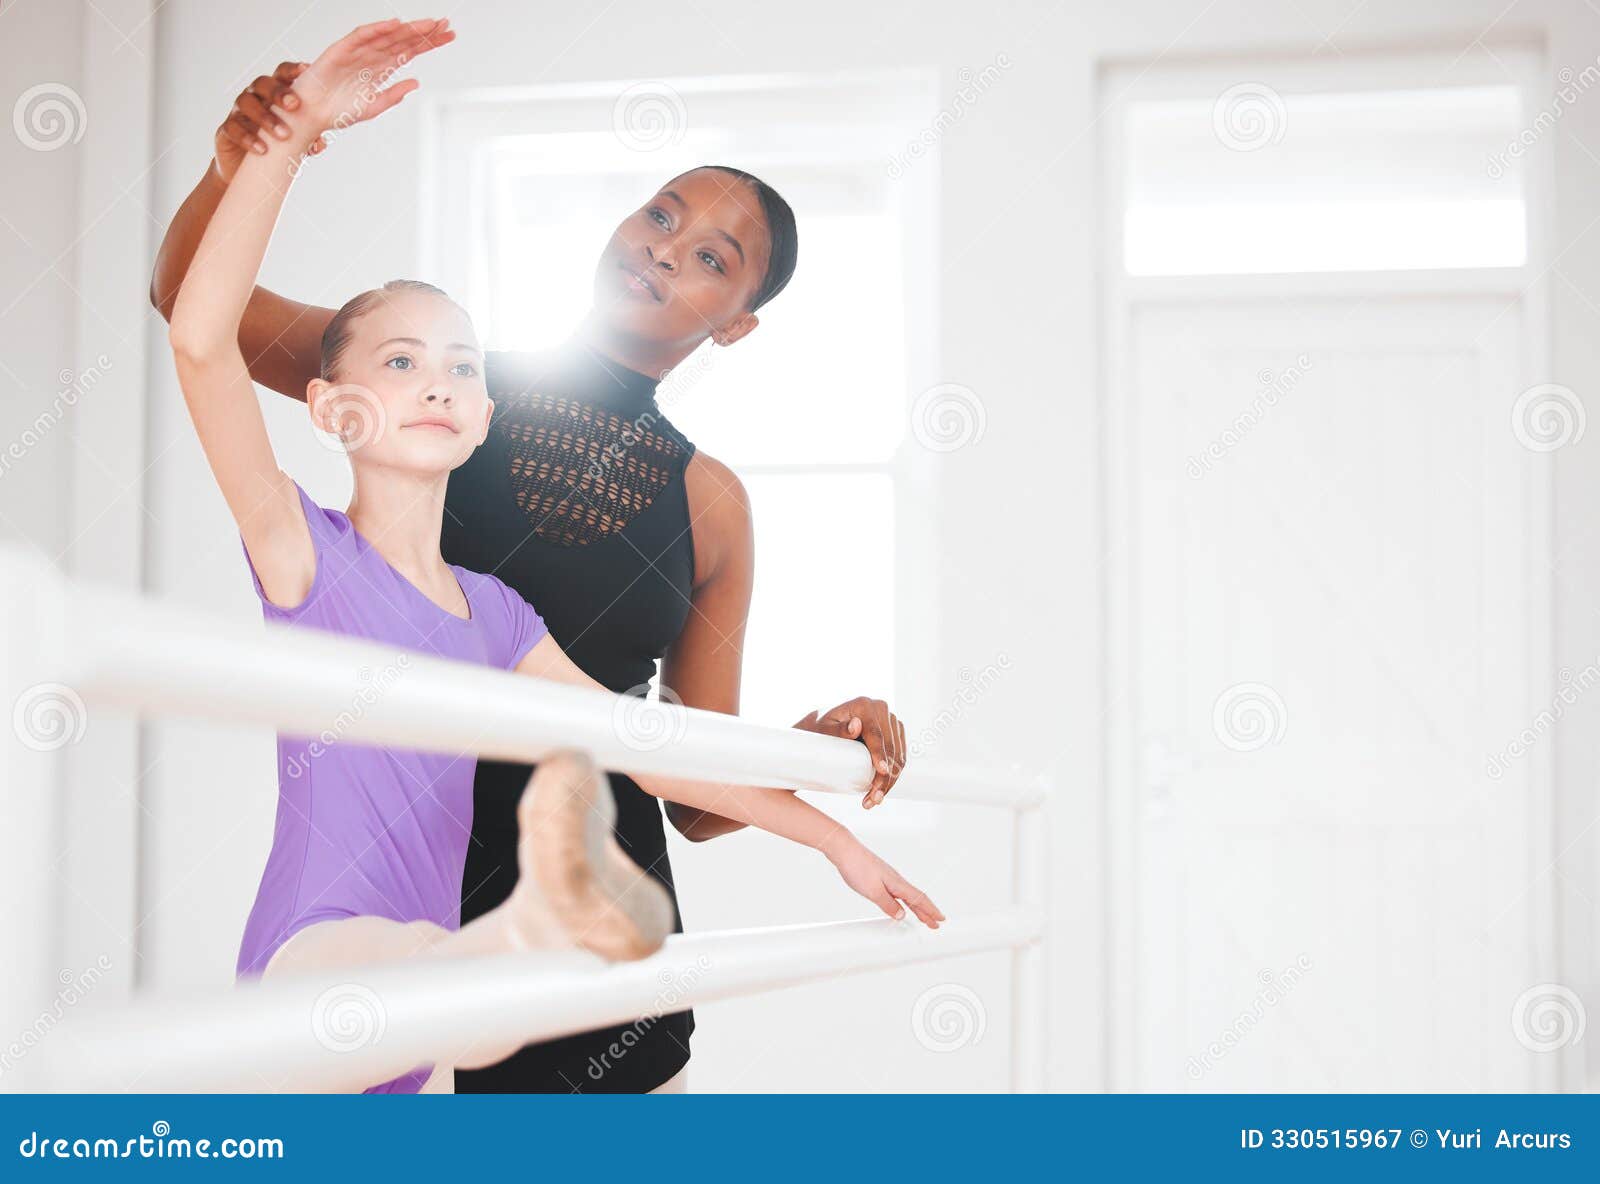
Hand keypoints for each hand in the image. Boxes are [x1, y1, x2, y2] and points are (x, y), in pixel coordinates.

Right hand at [214, 61, 324, 182]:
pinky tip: (263, 149)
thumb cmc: (276, 147)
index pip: (281, 74)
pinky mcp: (227, 130)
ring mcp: (239, 112)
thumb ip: (308, 137)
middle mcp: (255, 97)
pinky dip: (248, 138)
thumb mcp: (295, 141)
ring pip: (247, 103)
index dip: (292, 70)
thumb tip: (320, 143)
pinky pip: (234, 128)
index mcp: (274, 94)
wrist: (245, 170)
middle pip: (262, 83)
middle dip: (278, 92)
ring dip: (266, 117)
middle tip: (295, 105)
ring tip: (284, 135)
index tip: (306, 70)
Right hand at [290, 17, 454, 134]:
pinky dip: (377, 29)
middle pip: (402, 40)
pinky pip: (361, 37)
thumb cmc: (337, 111)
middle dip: (424, 32)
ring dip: (408, 29)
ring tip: (429, 24)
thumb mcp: (373, 107)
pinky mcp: (341, 50)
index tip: (449, 36)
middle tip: (446, 24)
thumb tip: (415, 82)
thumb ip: (393, 95)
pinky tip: (394, 25)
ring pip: (386, 36)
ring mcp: (357, 52)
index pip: (409, 51)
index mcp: (380, 68)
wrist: (311, 116)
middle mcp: (371, 56)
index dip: (428, 43)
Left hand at [794, 696, 907, 808]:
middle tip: (874, 798)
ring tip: (875, 799)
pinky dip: (894, 775)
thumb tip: (856, 726)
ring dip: (890, 780)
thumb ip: (838, 729)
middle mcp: (881, 709)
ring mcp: (891, 720)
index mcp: (864, 705)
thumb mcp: (823, 730)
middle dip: (885, 776)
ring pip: (898, 755)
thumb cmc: (820, 730)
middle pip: (890, 747)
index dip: (880, 754)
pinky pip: (900, 756)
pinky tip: (883, 790)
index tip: (882, 771)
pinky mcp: (895, 732)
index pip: (876, 734)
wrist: (824, 727)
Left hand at [822, 832, 943, 927]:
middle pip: (916, 898)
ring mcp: (888, 878)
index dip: (930, 911)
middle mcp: (896, 880)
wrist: (844, 850)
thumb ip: (888, 905)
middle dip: (927, 912)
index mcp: (897, 883)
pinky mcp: (880, 878)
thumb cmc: (858, 866)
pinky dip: (904, 902)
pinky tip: (900, 905)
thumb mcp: (873, 892)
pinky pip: (897, 893)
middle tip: (935, 923)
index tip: (940, 919)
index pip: (919, 899)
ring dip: (916, 908)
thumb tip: (901, 915)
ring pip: (907, 896)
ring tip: (922, 918)